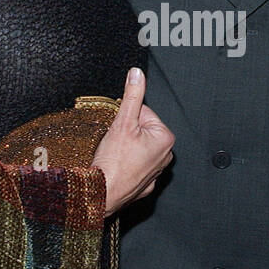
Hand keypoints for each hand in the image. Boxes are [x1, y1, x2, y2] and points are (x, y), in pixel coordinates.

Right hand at [91, 68, 174, 214]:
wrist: (102, 194)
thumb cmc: (114, 162)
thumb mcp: (123, 121)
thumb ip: (132, 95)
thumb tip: (137, 74)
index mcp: (165, 138)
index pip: (143, 113)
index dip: (126, 118)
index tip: (118, 129)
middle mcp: (166, 156)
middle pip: (140, 130)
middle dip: (126, 133)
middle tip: (115, 143)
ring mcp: (156, 172)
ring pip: (136, 148)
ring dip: (124, 148)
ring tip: (114, 156)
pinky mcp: (144, 184)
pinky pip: (133, 166)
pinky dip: (124, 164)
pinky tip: (117, 168)